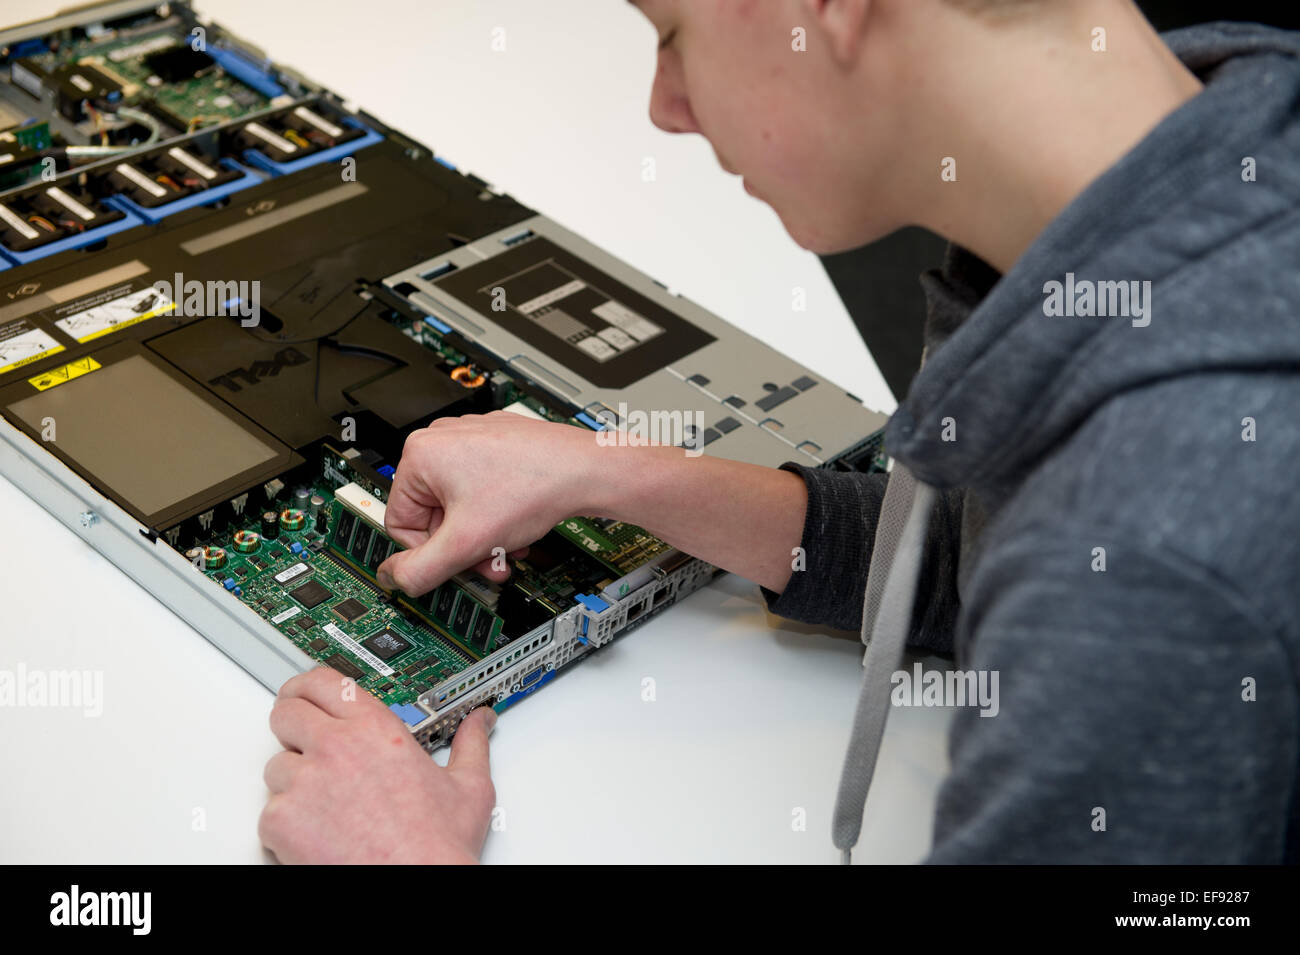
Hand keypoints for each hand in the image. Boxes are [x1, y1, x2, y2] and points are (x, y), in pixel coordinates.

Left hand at [259, 666, 496, 863]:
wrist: (416, 885)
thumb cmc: (436, 847)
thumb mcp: (468, 787)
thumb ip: (470, 744)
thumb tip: (479, 724)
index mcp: (376, 729)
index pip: (323, 681)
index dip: (308, 685)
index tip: (306, 693)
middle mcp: (336, 747)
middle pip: (287, 713)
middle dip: (293, 726)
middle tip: (306, 742)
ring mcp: (304, 783)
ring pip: (276, 766)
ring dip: (294, 781)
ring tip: (326, 804)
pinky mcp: (282, 821)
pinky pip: (269, 812)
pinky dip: (286, 825)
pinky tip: (318, 834)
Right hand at [377, 411, 597, 595]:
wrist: (585, 471)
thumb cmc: (533, 488)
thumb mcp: (466, 543)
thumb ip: (421, 569)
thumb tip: (392, 578)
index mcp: (420, 454)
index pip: (401, 524)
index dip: (433, 552)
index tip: (460, 562)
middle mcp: (441, 439)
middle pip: (434, 517)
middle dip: (464, 547)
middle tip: (490, 561)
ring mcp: (469, 438)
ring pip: (459, 508)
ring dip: (482, 536)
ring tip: (510, 544)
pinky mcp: (494, 443)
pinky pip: (480, 489)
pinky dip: (496, 513)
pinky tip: (517, 522)